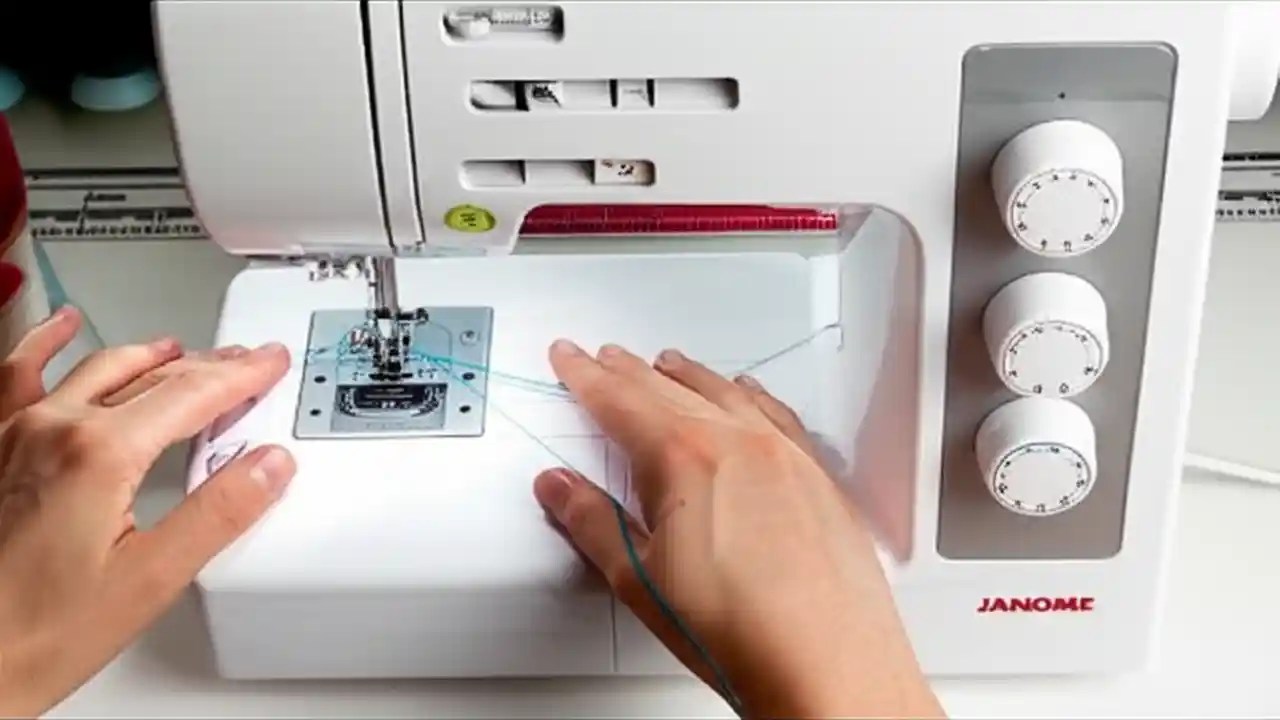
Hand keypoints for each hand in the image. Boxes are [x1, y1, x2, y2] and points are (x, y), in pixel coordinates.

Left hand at [0, 309, 295, 715]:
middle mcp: (54, 430)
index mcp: (101, 455)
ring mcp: (15, 434)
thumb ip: (219, 514)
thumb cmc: (35, 634)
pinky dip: (44, 343)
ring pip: (96, 368)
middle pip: (150, 377)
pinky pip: (19, 375)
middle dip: (207, 366)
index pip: (192, 395)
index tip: (269, 364)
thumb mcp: (151, 580)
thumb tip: (269, 466)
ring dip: (148, 355)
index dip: (241, 377)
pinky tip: (61, 326)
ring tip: (183, 350)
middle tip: (245, 362)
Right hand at [533, 341, 942, 718]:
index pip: (619, 401)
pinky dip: (747, 393)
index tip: (569, 359)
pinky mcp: (816, 473)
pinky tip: (743, 391)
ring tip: (662, 364)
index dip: (585, 377)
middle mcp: (737, 441)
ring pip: (723, 391)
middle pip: (667, 389)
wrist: (828, 663)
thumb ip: (593, 523)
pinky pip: (774, 411)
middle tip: (602, 359)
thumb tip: (560, 488)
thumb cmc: (743, 632)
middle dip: (628, 372)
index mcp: (683, 459)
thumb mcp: (641, 581)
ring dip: (685, 375)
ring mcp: (783, 453)